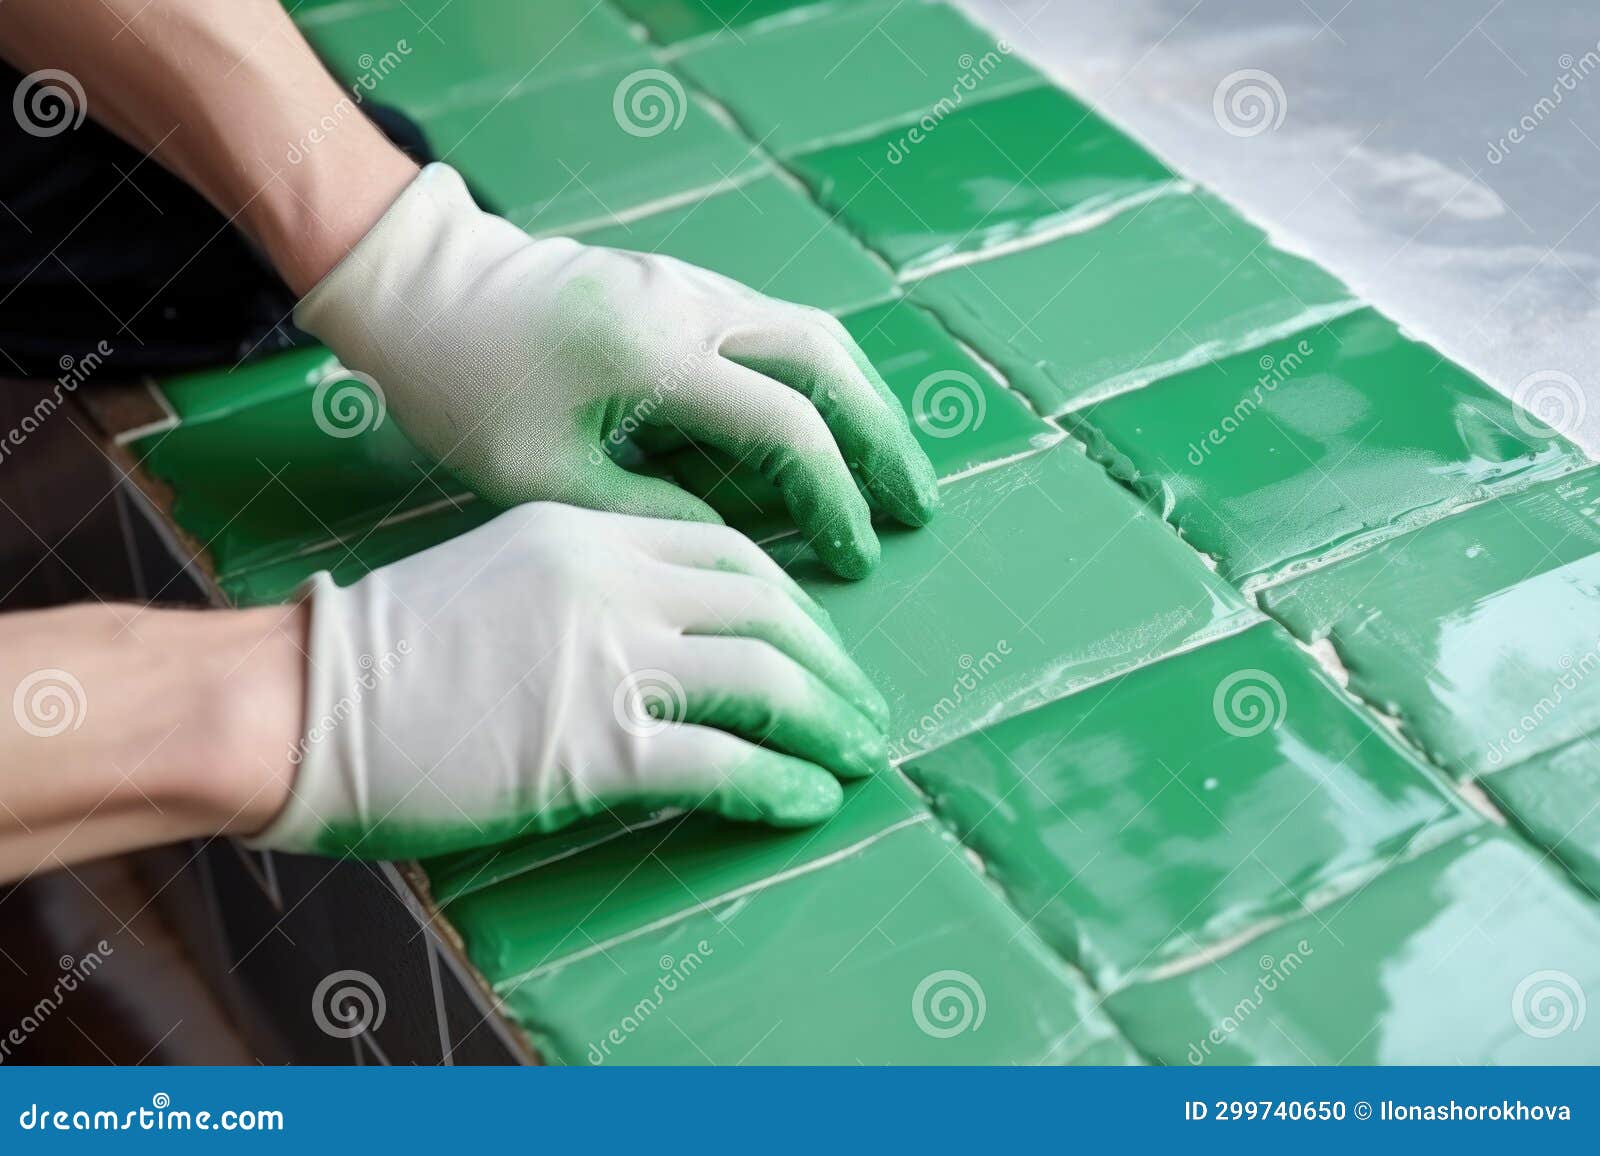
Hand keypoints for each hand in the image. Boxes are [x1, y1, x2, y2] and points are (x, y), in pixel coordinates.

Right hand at [249, 502, 890, 858]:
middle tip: (865, 709)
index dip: (795, 603)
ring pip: (766, 678)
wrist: (295, 699)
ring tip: (860, 755)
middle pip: (769, 610)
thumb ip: (588, 588)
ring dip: (829, 721)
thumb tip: (665, 637)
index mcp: (590, 532)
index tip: (822, 643)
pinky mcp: (593, 745)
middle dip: (835, 664)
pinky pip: (723, 760)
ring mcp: (607, 660)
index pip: (732, 553)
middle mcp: (613, 582)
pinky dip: (781, 782)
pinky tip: (809, 799)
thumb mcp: (502, 576)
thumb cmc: (387, 650)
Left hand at [294, 164, 938, 579]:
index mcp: (653, 357)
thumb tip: (739, 542)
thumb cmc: (463, 388)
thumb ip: (645, 510)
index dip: (833, 499)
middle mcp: (688, 305)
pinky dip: (817, 379)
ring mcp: (688, 283)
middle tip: (918, 506)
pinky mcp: (679, 281)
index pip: (785, 427)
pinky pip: (775, 325)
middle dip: (883, 439)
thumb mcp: (539, 476)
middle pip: (828, 360)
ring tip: (891, 470)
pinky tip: (825, 426)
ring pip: (812, 332)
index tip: (857, 557)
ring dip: (863, 401)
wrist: (420, 284)